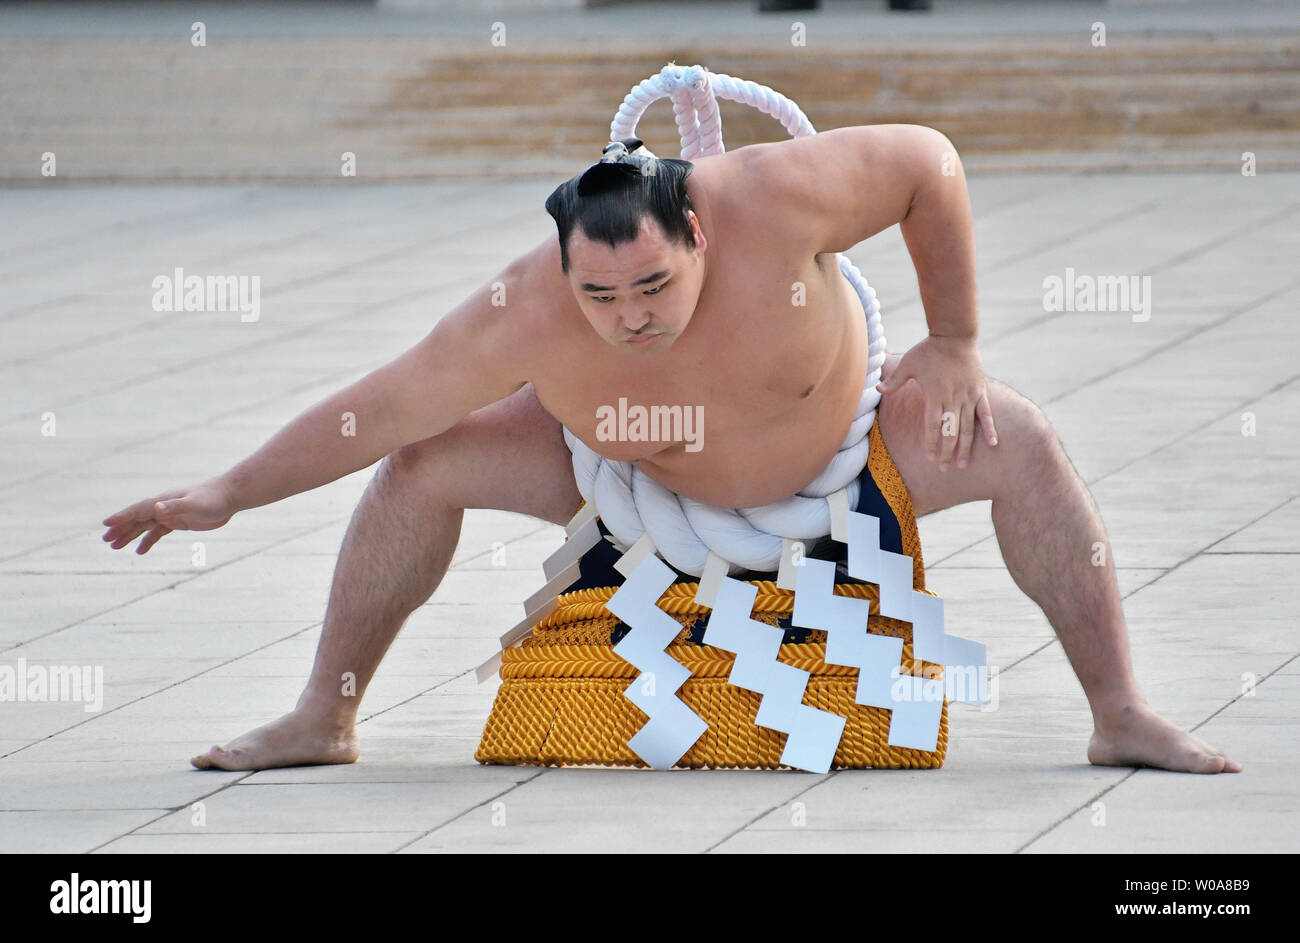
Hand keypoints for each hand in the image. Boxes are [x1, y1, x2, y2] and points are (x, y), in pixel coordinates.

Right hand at [101, 478, 237, 554]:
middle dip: (121, 529)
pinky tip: (139, 551)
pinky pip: (158, 532)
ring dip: (129, 535)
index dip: (122, 517)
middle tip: (105, 540)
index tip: (106, 525)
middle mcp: (163, 507)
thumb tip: (156, 507)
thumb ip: (175, 506)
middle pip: (137, 519)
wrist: (230, 496)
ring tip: (114, 546)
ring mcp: (170, 514)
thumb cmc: (213, 498)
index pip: (138, 510)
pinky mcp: (179, 522)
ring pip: (144, 526)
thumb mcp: (194, 504)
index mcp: (163, 501)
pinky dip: (147, 541)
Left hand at [875, 334, 997, 469]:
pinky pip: (986, 414)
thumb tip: (877, 389)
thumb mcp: (908, 364)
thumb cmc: (929, 350)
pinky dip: (990, 429)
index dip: (931, 443)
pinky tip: (993, 444)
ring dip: (965, 448)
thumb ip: (894, 380)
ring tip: (962, 465)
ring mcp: (969, 396)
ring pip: (968, 428)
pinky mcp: (980, 391)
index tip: (929, 458)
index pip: (932, 426)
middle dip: (946, 453)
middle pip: (950, 432)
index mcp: (935, 395)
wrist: (955, 335)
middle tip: (943, 469)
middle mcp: (953, 399)